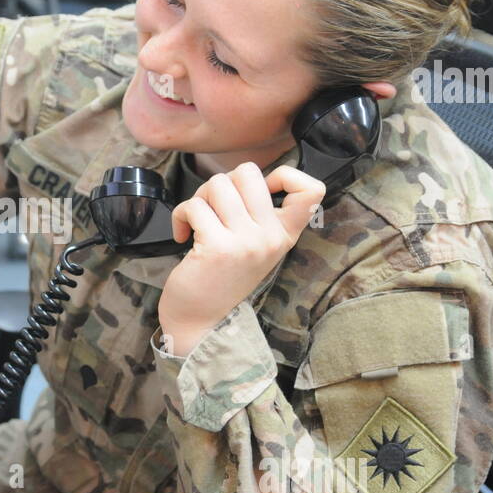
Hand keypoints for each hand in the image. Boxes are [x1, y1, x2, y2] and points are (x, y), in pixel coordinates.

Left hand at [158, 163, 324, 357]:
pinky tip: (184, 235)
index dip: (284, 175)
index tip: (260, 190)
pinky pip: (194, 206)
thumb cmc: (222, 276)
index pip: (312, 189)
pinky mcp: (217, 247)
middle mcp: (271, 237)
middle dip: (222, 183)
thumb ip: (261, 213)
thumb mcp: (256, 246)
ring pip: (217, 184)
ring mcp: (246, 242)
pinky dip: (181, 215)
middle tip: (213, 208)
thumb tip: (247, 174)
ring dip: (199, 198)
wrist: (201, 319)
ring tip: (197, 222)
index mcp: (285, 234)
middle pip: (249, 172)